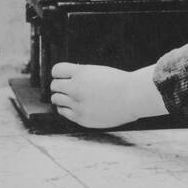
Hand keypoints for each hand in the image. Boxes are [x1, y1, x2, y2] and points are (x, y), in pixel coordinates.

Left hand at [49, 62, 167, 128]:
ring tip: (70, 98)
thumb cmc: (119, 83)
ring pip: (56, 99)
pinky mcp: (81, 118)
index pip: (56, 70)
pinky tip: (73, 107)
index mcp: (81, 73)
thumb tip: (66, 79)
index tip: (62, 77)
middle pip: (54, 85)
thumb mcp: (98, 71)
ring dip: (60, 98)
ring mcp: (78, 104)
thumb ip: (81, 75)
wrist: (133, 97)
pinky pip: (63, 112)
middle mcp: (76, 88)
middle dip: (59, 86)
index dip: (58, 74)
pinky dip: (64, 109)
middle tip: (66, 89)